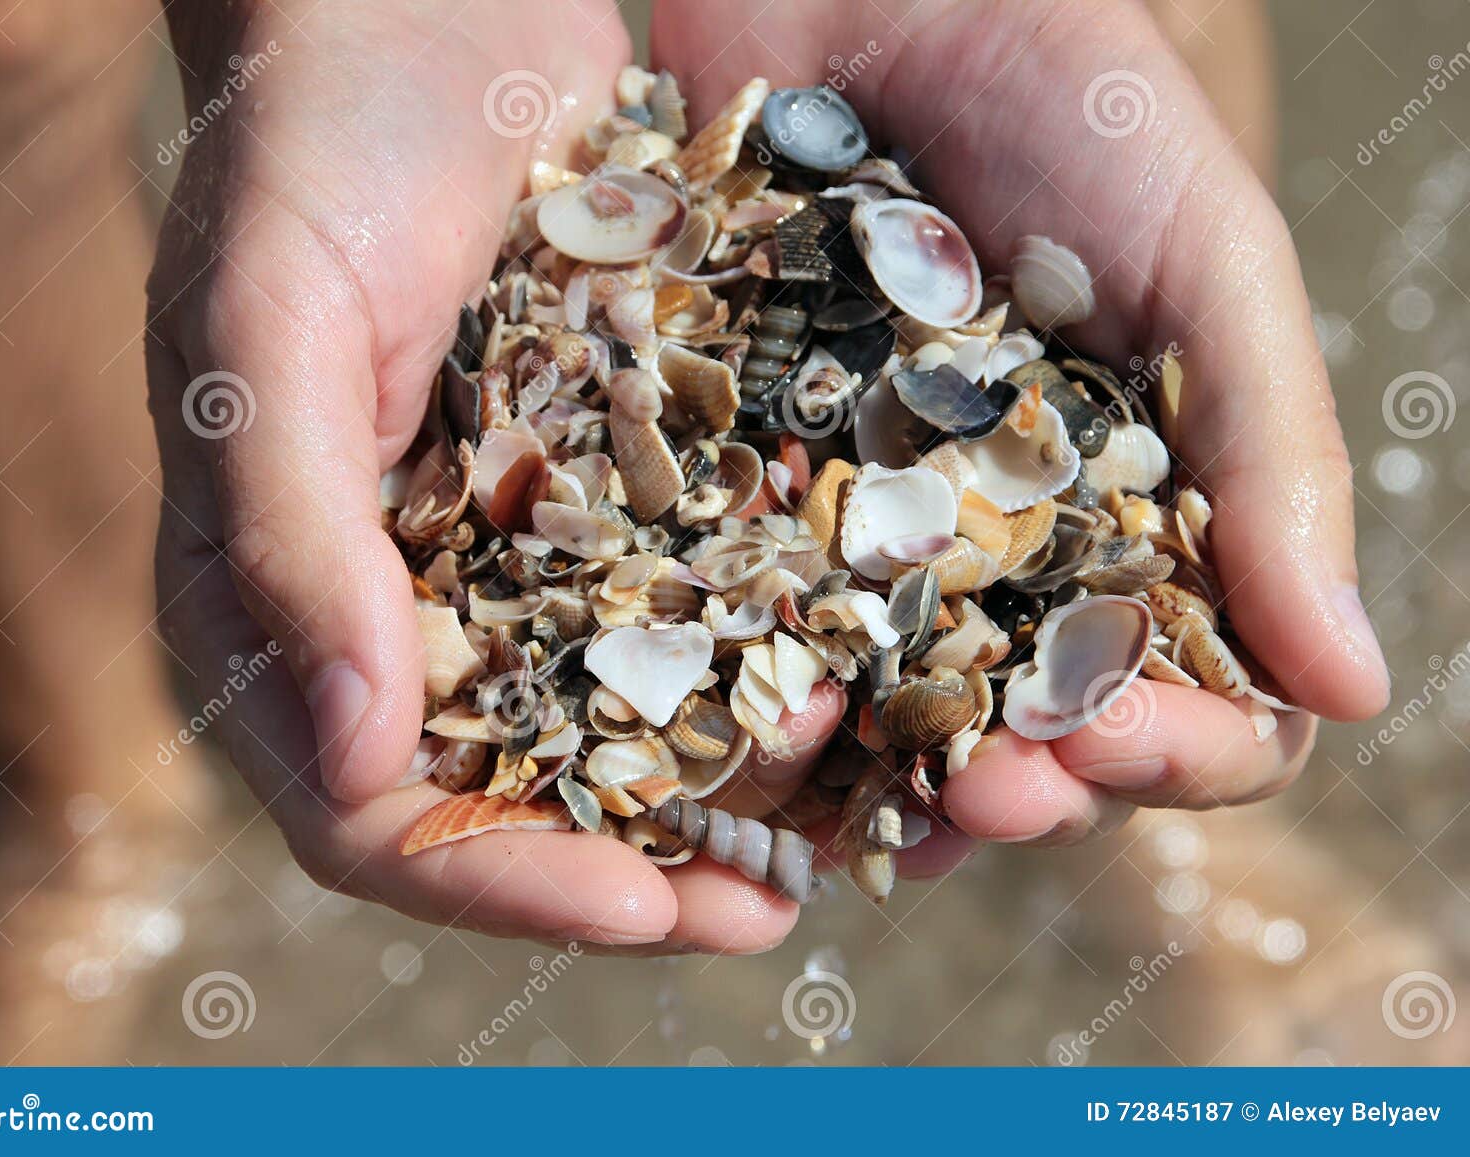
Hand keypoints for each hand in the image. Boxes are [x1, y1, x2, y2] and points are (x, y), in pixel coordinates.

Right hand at [146, 0, 860, 953]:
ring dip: (716, 791)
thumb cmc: (306, 146)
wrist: (413, 5)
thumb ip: (288, 541)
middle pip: (505, 797)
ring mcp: (501, 550)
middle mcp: (393, 604)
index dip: (498, 879)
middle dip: (633, 868)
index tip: (643, 911)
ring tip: (841, 835)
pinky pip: (675, 602)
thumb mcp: (263, 329)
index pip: (365, 812)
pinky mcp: (596, 482)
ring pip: (605, 723)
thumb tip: (352, 759)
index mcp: (278, 602)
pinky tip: (856, 688)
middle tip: (771, 909)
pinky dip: (753, 659)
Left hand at [654, 0, 1388, 849]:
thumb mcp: (1205, 263)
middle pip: (1038, 735)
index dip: (1176, 747)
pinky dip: (759, 693)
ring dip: (893, 778)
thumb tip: (1353, 685)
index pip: (1198, 694)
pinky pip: (751, 623)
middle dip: (1026, 785)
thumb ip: (1273, 459)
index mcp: (1148, 517)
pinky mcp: (750, 487)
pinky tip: (751, 744)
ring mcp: (877, 529)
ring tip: (879, 803)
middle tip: (986, 796)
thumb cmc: (1076, 97)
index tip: (1120, 737)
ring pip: (893, 712)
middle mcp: (1014, 550)